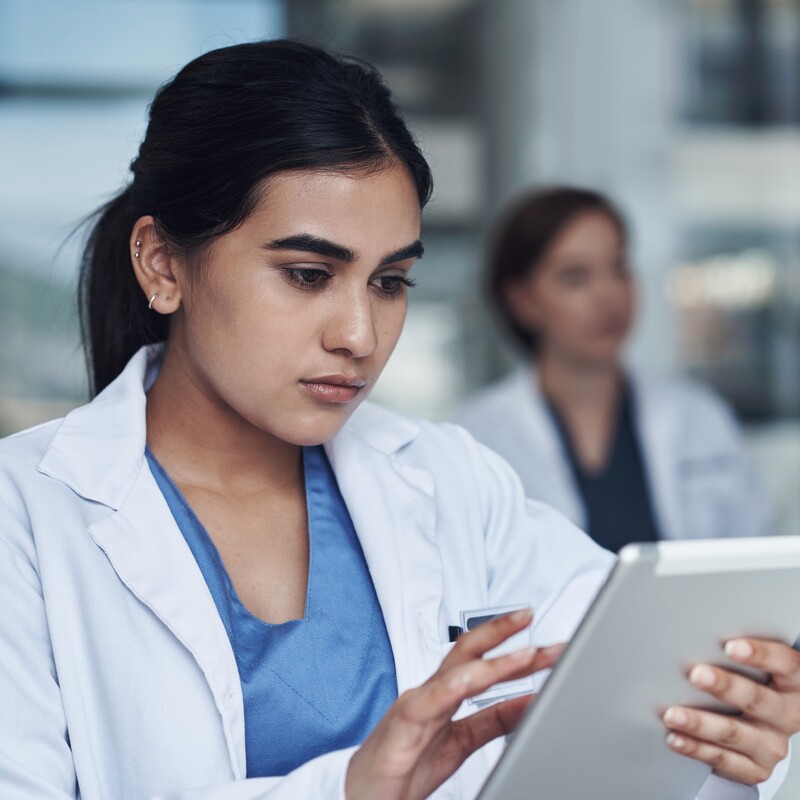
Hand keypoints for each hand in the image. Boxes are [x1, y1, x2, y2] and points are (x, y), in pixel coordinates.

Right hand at [345, 608, 562, 799]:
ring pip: (459, 670)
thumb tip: (530, 702)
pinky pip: (433, 698)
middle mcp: (431, 691)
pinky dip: (459, 684)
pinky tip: (479, 676)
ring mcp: (418, 703)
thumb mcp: (462, 742)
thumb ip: (495, 720)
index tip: (545, 643)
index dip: (513, 649)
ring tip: (527, 654)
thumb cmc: (405, 767)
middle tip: (530, 615)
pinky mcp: (406, 722)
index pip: (482, 661)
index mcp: (444, 695)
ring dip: (496, 660)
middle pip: (468, 650)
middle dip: (501, 631)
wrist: (363, 795)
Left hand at [662, 638, 799, 783]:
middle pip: (758, 700)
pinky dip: (695, 748)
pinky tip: (675, 738)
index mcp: (792, 682)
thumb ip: (734, 654)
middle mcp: (788, 715)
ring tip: (672, 714)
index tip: (731, 646)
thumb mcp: (754, 668)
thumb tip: (690, 634)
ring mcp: (772, 744)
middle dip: (725, 686)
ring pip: (734, 733)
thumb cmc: (752, 684)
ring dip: (700, 723)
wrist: (762, 728)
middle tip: (696, 675)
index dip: (760, 654)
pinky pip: (723, 759)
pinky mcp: (756, 768)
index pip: (784, 664)